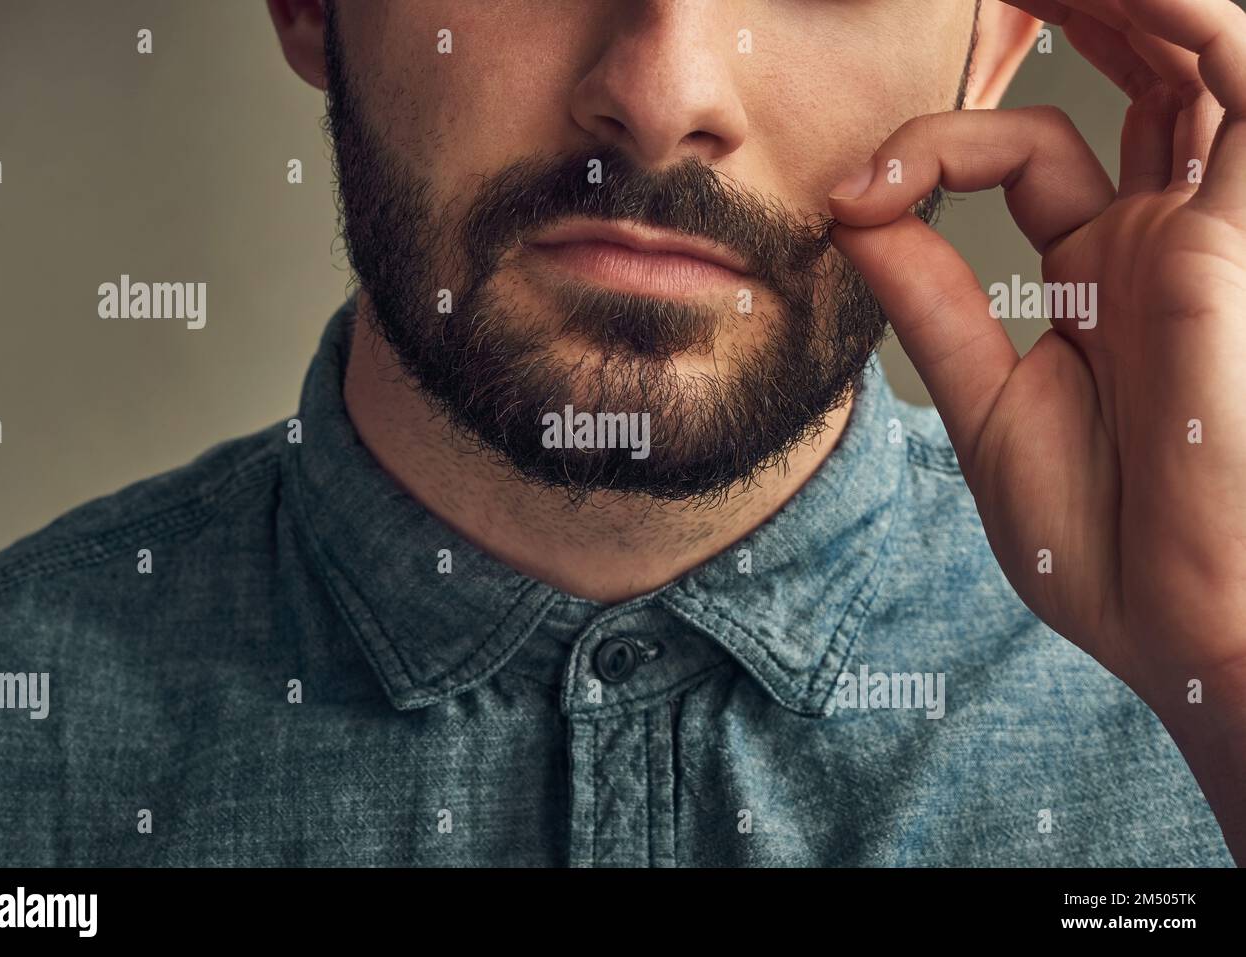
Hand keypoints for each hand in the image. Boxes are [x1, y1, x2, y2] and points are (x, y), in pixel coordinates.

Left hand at [828, 0, 1245, 859]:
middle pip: (1131, 78)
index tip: (852, 197)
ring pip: (1187, 54)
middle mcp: (1167, 238)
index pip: (1028, 155)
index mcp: (1108, 277)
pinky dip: (1180, 19)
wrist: (1181, 626)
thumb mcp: (989, 405)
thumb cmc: (1102, 543)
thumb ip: (931, 301)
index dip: (931, 150)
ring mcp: (1212, 229)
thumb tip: (851, 212)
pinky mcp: (1240, 236)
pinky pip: (1235, 77)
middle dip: (1069, 12)